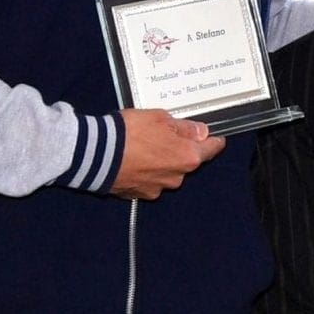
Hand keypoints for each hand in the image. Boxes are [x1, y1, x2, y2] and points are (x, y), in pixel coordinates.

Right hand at [111, 110, 225, 199]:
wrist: (96, 154)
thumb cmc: (129, 132)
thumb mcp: (160, 118)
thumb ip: (183, 127)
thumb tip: (200, 132)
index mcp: (187, 157)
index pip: (210, 149)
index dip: (214, 141)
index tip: (216, 138)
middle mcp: (177, 177)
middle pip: (186, 161)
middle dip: (179, 149)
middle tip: (163, 134)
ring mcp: (158, 188)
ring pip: (167, 172)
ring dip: (160, 161)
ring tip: (142, 146)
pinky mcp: (139, 194)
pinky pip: (148, 181)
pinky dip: (145, 171)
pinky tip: (132, 159)